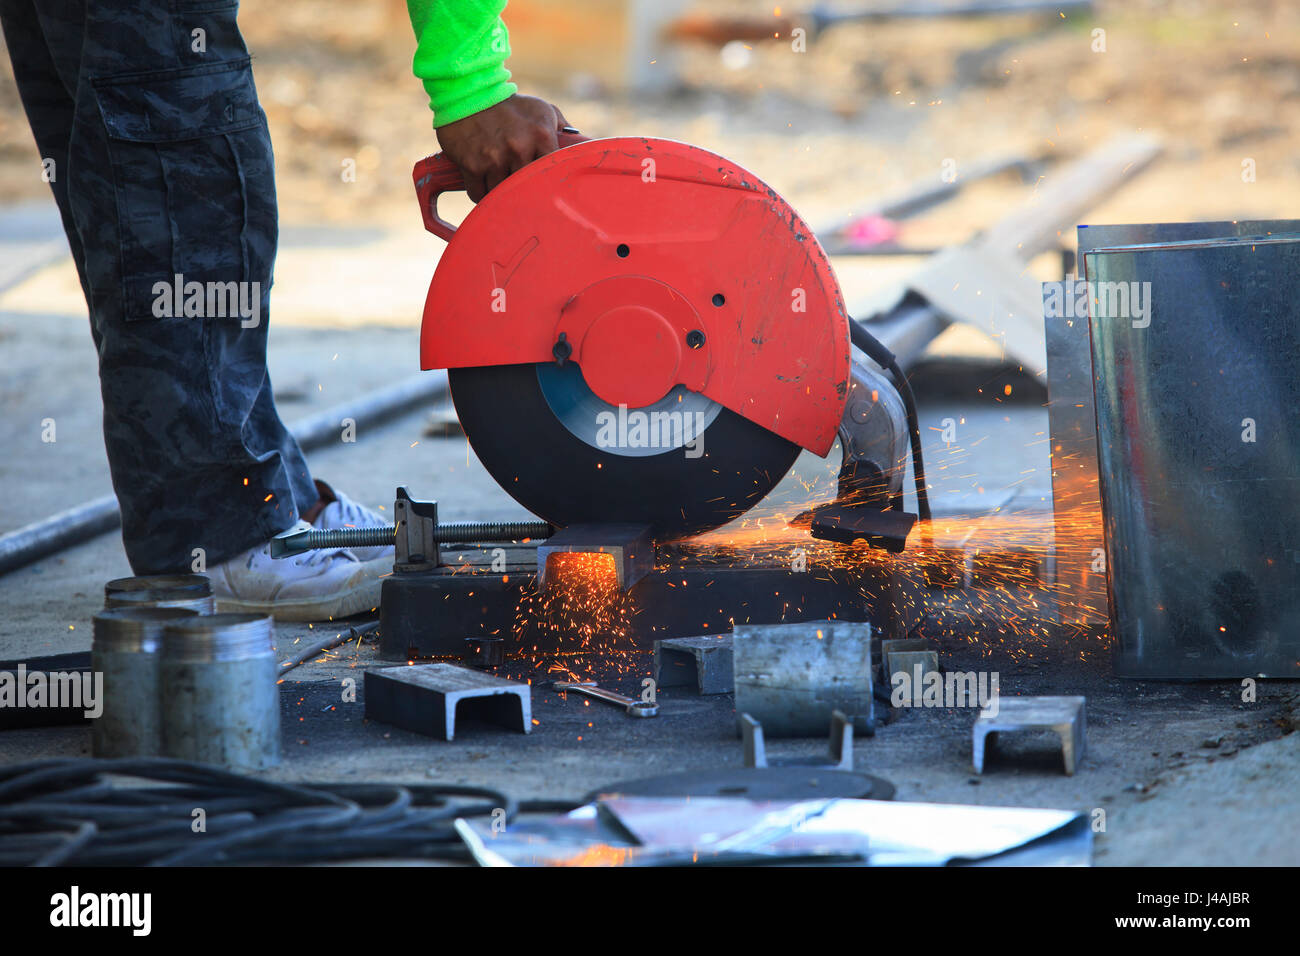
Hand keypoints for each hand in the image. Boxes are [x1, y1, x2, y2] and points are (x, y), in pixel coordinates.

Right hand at [435, 94, 569, 201]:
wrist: (468, 93)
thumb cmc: (510, 106)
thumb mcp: (541, 110)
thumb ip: (562, 129)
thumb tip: (583, 147)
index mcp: (542, 136)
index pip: (552, 174)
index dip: (547, 186)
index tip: (544, 191)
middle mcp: (519, 148)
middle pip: (527, 189)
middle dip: (523, 193)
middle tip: (521, 195)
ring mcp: (495, 158)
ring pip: (502, 194)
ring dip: (500, 194)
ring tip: (500, 184)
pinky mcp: (472, 165)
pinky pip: (479, 194)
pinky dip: (481, 194)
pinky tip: (484, 185)